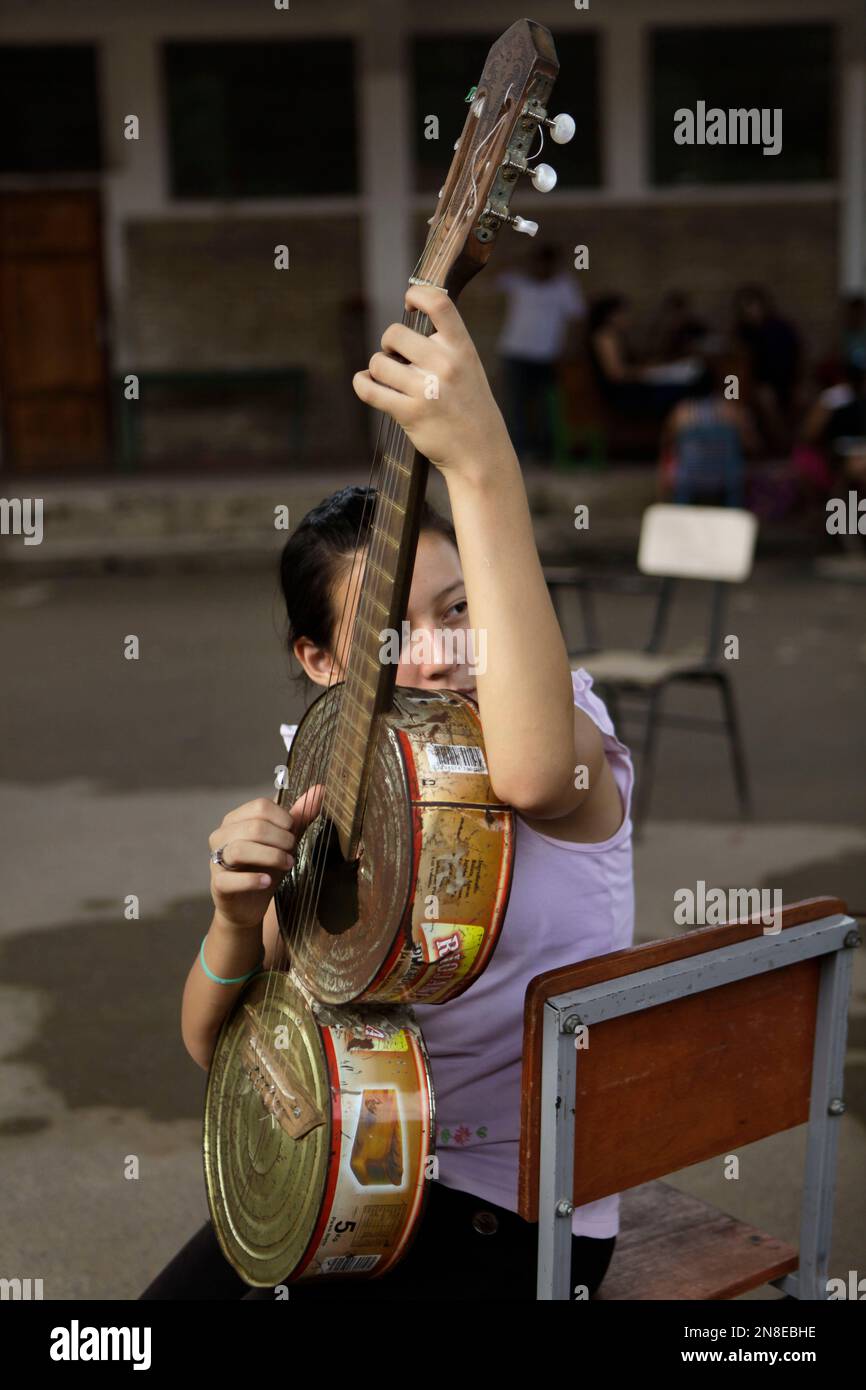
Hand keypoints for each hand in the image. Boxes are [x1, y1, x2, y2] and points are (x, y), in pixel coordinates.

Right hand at [208, 785, 323, 931]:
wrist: (249, 904)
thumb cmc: (264, 868)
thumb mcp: (284, 842)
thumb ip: (298, 817)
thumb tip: (319, 789)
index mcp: (236, 819)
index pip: (260, 806)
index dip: (283, 818)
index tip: (293, 832)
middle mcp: (222, 835)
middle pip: (254, 827)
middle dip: (281, 839)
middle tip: (292, 851)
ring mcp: (216, 859)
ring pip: (240, 849)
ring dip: (271, 856)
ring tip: (287, 865)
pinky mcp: (218, 884)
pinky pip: (230, 879)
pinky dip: (252, 880)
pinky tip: (267, 881)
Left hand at [352, 284, 514, 477]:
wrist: (480, 453)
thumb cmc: (471, 409)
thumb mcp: (469, 369)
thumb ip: (445, 347)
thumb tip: (403, 330)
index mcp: (462, 349)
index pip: (438, 304)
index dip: (417, 295)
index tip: (409, 303)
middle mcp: (445, 365)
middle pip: (395, 334)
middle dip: (388, 344)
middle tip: (396, 358)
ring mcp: (427, 389)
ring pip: (379, 363)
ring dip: (377, 369)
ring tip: (388, 379)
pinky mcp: (410, 413)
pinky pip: (370, 390)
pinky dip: (362, 384)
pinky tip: (365, 383)